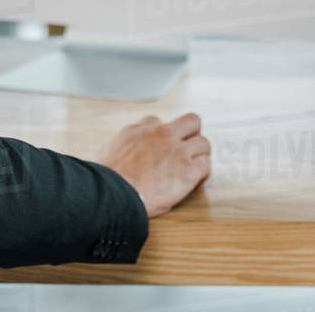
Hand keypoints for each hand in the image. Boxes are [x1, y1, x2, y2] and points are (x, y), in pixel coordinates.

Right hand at [96, 112, 210, 217]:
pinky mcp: (188, 171)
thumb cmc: (108, 177)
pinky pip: (206, 165)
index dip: (162, 135)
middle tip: (186, 150)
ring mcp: (177, 152)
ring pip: (204, 143)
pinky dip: (202, 173)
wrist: (113, 193)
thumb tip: (117, 149)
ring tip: (192, 168)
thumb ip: (121, 144)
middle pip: (191, 121)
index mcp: (142, 129)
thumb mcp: (108, 149)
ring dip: (199, 155)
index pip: (159, 122)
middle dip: (192, 134)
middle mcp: (163, 135)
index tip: (160, 147)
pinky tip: (194, 181)